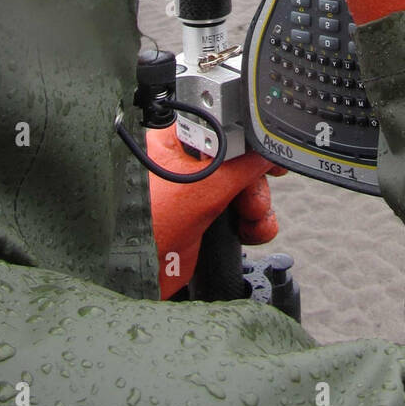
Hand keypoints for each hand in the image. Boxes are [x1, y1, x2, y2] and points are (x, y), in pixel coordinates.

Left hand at [146, 124, 283, 297]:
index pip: (222, 125)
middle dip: (255, 183)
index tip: (271, 153)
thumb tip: (268, 150)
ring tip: (251, 220)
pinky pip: (241, 213)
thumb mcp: (202, 189)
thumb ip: (240, 166)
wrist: (133, 280)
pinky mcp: (204, 219)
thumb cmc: (144, 229)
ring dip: (257, 206)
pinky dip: (252, 224)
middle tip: (253, 199)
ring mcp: (195, 192)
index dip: (250, 139)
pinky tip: (247, 232)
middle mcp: (185, 163)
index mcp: (174, 141)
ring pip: (245, 188)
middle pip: (240, 159)